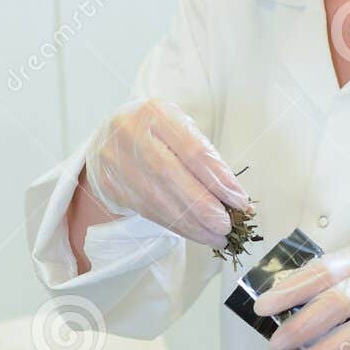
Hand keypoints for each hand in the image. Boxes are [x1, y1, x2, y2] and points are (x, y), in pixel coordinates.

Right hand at [83, 96, 248, 247]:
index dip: (219, 179)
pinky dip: (175, 225)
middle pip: (171, 176)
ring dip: (191, 223)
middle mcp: (132, 133)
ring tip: (216, 236)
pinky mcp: (111, 183)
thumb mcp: (181, 129)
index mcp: (157, 114)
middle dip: (203, 206)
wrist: (109, 135)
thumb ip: (205, 157)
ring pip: (157, 199)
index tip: (239, 200)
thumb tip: (233, 196)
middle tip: (226, 225)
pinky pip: (148, 210)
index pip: (193, 151)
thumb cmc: (156, 132)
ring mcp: (117, 160)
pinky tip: (194, 233)